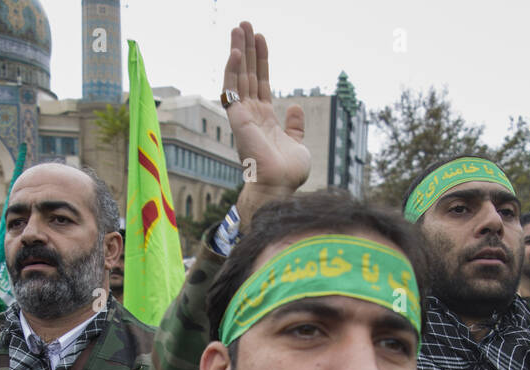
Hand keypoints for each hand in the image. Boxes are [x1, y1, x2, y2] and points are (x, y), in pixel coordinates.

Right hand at [222, 21, 310, 226]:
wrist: (279, 186)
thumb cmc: (287, 173)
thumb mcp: (298, 144)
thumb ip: (295, 126)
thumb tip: (295, 107)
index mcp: (264, 118)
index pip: (261, 82)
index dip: (262, 60)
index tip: (262, 39)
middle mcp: (251, 114)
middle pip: (248, 73)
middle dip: (248, 48)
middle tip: (245, 24)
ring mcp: (243, 115)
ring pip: (239, 76)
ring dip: (239, 50)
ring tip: (240, 27)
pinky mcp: (237, 118)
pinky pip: (232, 89)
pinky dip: (233, 69)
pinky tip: (238, 50)